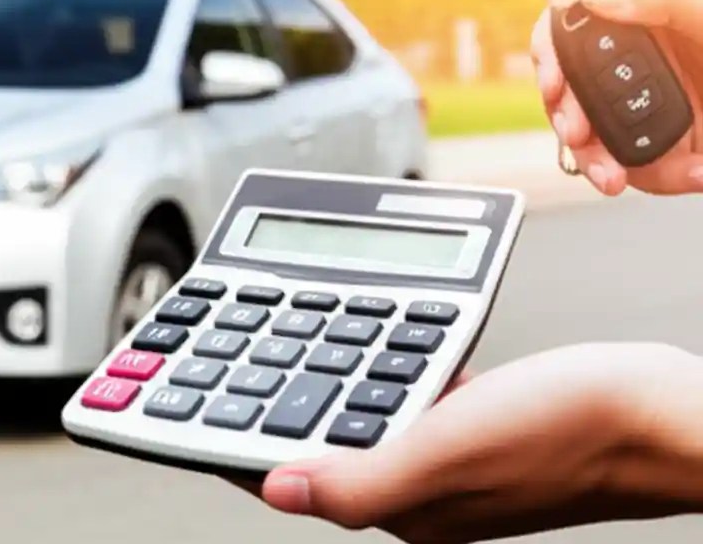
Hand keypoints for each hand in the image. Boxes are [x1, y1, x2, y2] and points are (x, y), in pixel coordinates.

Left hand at [247, 342, 702, 542]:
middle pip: (322, 445)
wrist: (666, 414)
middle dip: (274, 410)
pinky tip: (381, 347)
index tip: (194, 410)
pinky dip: (385, 372)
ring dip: (325, 387)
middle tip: (228, 369)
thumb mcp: (452, 450)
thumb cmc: (576, 431)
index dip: (240, 442)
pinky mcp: (478, 427)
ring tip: (283, 354)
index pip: (296, 475)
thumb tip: (278, 488)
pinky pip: (410, 396)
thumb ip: (363, 477)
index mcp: (404, 502)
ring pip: (364, 418)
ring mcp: (450, 457)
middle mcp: (421, 486)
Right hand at [533, 0, 702, 194]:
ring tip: (621, 178)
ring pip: (595, 126)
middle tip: (582, 141)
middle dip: (574, 118)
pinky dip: (657, 173)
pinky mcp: (672, 129)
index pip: (575, 11)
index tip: (556, 85)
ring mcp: (657, 84)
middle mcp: (647, 33)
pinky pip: (637, 157)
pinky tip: (693, 171)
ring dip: (605, 158)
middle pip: (573, 77)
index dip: (553, 51)